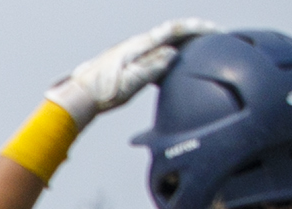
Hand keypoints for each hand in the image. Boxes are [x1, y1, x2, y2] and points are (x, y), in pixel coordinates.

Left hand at [49, 18, 220, 126]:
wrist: (77, 97)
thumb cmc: (101, 92)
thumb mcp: (130, 81)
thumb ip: (153, 66)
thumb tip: (173, 53)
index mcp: (139, 45)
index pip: (173, 30)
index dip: (195, 28)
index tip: (214, 30)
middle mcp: (136, 45)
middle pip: (170, 33)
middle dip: (193, 33)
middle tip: (214, 37)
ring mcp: (131, 53)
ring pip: (162, 42)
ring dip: (182, 43)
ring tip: (199, 49)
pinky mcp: (127, 63)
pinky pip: (154, 53)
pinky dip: (169, 54)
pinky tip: (173, 65)